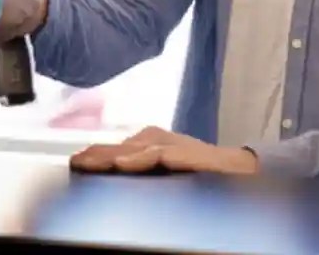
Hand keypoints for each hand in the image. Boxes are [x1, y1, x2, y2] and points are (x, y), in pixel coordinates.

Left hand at [69, 126, 258, 175]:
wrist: (244, 174)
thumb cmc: (203, 176)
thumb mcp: (167, 176)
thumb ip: (144, 174)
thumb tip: (116, 175)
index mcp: (153, 147)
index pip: (118, 150)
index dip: (95, 155)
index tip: (74, 165)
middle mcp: (163, 142)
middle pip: (123, 146)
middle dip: (99, 155)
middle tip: (76, 164)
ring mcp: (178, 147)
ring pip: (141, 148)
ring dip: (116, 155)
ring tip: (95, 163)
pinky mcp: (194, 155)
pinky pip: (167, 154)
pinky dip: (146, 157)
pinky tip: (126, 163)